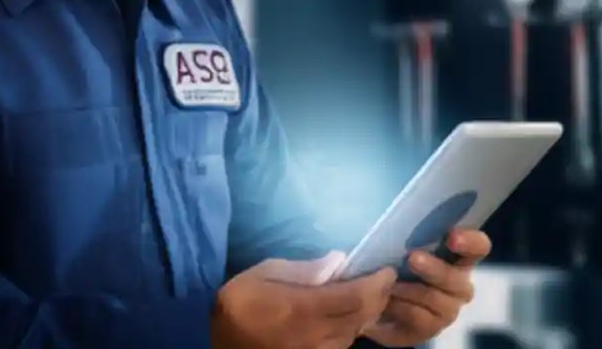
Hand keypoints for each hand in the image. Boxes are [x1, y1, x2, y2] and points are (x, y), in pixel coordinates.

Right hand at [211, 251, 396, 348]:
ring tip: (368, 295)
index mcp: (303, 309)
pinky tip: (348, 317)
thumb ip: (305, 269)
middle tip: (383, 280)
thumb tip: (340, 261)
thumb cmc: (239, 301)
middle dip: (379, 298)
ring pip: (355, 334)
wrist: (215, 340)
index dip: (379, 284)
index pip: (357, 298)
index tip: (387, 270)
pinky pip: (342, 346)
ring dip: (366, 315)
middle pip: (362, 318)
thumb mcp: (265, 273)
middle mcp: (314, 336)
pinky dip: (351, 330)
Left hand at [362, 229, 491, 346]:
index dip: (471, 242)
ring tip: (390, 283)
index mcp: (456, 256)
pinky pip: (422, 321)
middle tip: (412, 258)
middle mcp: (458, 283)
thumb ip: (401, 237)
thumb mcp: (392, 244)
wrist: (367, 302)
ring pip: (439, 301)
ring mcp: (447, 309)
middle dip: (435, 269)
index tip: (451, 236)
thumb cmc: (387, 263)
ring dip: (412, 290)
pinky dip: (402, 309)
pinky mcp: (431, 329)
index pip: (479, 247)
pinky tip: (387, 301)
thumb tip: (395, 237)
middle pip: (458, 279)